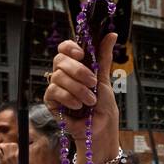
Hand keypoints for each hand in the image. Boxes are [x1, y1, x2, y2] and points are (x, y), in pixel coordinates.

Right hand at [43, 32, 118, 163]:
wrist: (101, 128)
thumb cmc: (103, 106)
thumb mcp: (104, 79)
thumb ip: (103, 57)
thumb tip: (112, 34)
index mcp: (75, 66)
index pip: (64, 48)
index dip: (70, 47)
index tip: (82, 54)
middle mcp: (64, 74)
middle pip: (60, 60)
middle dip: (79, 71)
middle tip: (93, 83)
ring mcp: (56, 87)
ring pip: (58, 76)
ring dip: (78, 88)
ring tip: (90, 101)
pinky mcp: (51, 101)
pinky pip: (54, 91)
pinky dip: (69, 98)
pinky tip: (78, 106)